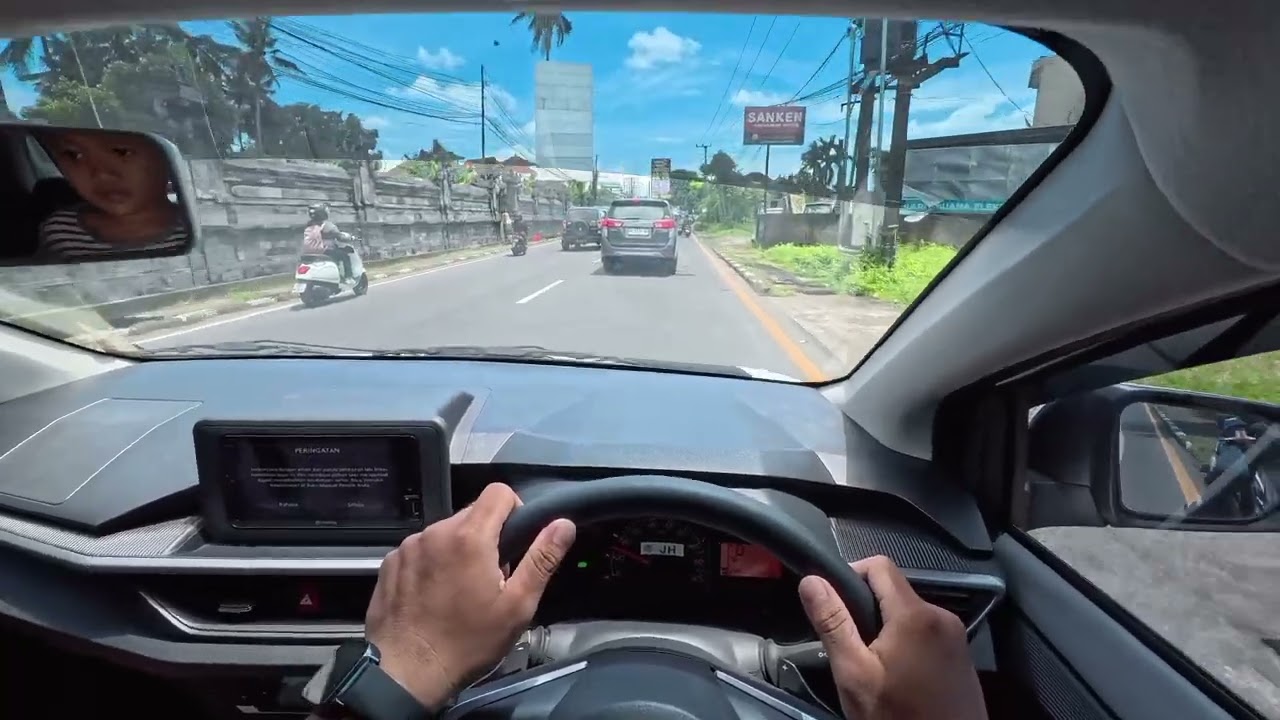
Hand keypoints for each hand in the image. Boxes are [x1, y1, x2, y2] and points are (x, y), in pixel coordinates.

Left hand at [364, 483, 576, 709]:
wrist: (405, 672)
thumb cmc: (468, 642)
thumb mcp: (517, 606)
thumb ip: (541, 559)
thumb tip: (563, 524)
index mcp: (470, 536)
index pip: (498, 492)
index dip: (514, 509)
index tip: (516, 541)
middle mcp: (435, 531)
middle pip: (471, 513)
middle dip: (486, 535)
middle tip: (492, 575)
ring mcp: (408, 546)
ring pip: (444, 532)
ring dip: (457, 548)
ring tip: (460, 588)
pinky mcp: (390, 563)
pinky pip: (420, 549)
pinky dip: (432, 562)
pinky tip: (433, 594)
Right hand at [798, 555, 986, 719]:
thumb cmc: (897, 717)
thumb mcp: (855, 674)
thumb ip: (833, 623)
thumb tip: (812, 580)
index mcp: (915, 614)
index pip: (879, 565)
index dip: (851, 574)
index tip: (833, 604)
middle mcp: (942, 616)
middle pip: (894, 591)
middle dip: (868, 609)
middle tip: (849, 646)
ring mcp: (957, 637)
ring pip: (910, 614)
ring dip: (887, 628)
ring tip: (872, 666)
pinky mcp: (962, 656)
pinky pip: (928, 634)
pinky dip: (908, 644)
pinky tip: (899, 676)